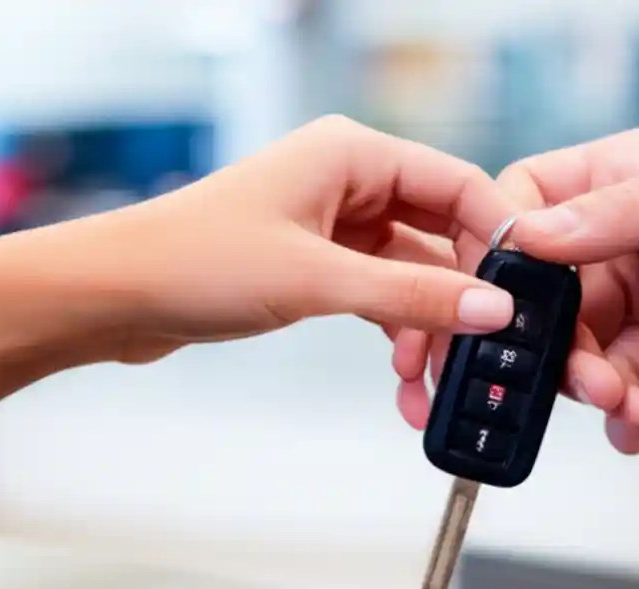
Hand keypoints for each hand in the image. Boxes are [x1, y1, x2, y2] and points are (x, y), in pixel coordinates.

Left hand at [36, 115, 518, 364]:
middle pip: (439, 236)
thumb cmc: (191, 260)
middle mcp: (347, 182)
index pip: (458, 185)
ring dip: (425, 330)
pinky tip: (404, 379)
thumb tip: (492, 308)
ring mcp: (331, 226)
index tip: (525, 294)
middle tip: (479, 355)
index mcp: (351, 154)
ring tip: (430, 384)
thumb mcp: (315, 280)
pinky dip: (394, 335)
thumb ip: (410, 294)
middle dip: (460, 300)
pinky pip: (378, 298)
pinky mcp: (313, 266)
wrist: (113, 296)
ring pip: (410, 276)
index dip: (498, 239)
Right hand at [401, 126, 638, 452]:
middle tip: (558, 363)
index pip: (530, 210)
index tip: (493, 283)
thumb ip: (612, 215)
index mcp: (625, 192)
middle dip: (543, 338)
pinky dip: (628, 421)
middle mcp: (630, 257)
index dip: (501, 245)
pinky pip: (635, 408)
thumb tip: (524, 237)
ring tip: (615, 390)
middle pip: (546, 303)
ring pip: (584, 362)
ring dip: (588, 382)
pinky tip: (637, 417)